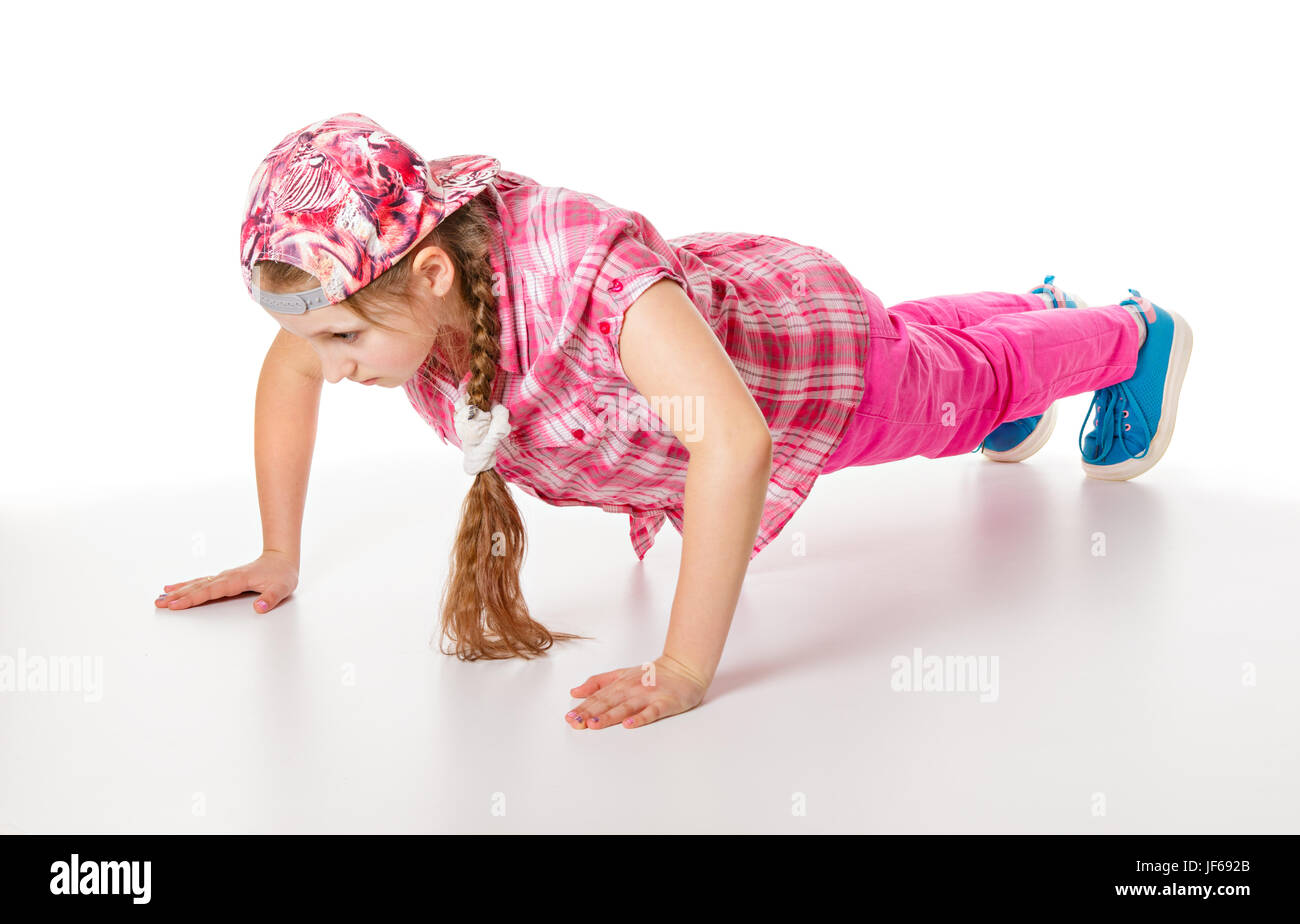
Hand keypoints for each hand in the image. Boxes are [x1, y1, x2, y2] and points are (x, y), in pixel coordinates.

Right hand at [154, 550, 298, 613]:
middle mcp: (226, 577)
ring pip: (196, 584)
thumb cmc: (282, 575)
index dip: (193, 598)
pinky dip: (186, 585)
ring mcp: (223, 577)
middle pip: (198, 587)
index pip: (211, 591)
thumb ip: (270, 599)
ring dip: (178, 591)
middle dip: (178, 596)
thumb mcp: (282, 589)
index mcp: (237, 580)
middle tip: (159, 603)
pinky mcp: (223, 579)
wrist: (282, 559)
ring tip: (159, 597)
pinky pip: (200, 582)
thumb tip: (258, 608)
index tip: (177, 604)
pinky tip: (173, 588)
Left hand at [566, 654, 709, 729]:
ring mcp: (647, 696)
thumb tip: (574, 692)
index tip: (569, 718)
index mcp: (619, 684)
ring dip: (609, 716)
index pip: (598, 698)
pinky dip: (640, 719)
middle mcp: (631, 690)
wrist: (684, 668)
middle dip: (590, 713)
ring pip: (625, 708)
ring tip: (594, 724)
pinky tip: (629, 725)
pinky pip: (651, 712)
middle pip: (608, 703)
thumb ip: (597, 683)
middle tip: (575, 723)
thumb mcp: (621, 674)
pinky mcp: (664, 703)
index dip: (583, 708)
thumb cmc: (652, 675)